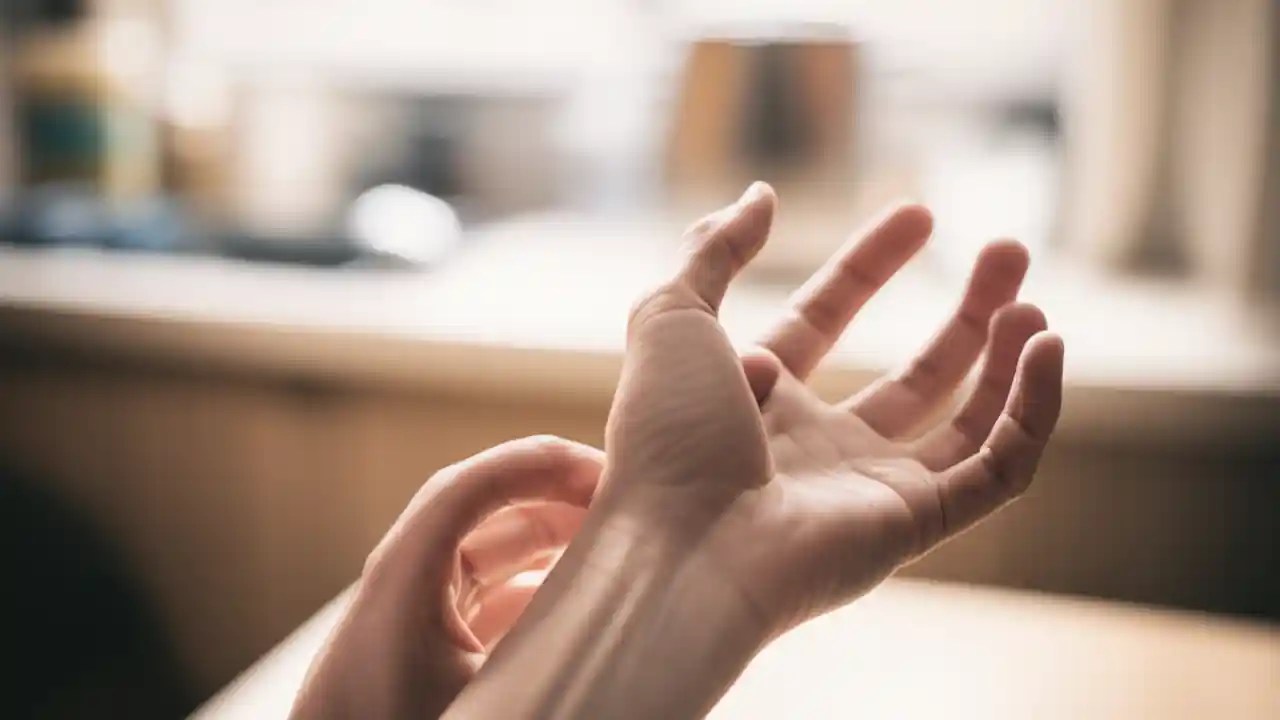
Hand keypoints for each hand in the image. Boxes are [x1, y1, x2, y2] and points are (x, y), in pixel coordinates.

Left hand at [289, 436, 603, 719]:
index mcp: (398, 594)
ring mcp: (406, 627)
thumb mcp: (492, 701)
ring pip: (485, 558)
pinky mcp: (417, 659)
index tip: (603, 473)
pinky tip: (579, 610)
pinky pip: (482, 603)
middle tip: (622, 507)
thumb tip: (637, 643)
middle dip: (553, 499)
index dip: (536, 463)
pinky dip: (532, 592)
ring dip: (548, 546)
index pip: (466, 488)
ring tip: (613, 550)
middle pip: (480, 514)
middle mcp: (396, 597)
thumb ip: (548, 654)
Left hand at [603, 182, 1063, 634]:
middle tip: (1011, 252)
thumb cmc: (665, 439)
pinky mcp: (914, 527)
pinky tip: (1047, 348)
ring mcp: (870, 491)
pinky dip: (1032, 410)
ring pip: (967, 423)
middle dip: (966, 314)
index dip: (869, 265)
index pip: (823, 319)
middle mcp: (817, 447)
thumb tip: (764, 194)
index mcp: (758, 399)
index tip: (919, 213)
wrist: (680, 549)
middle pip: (913, 375)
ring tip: (1037, 305)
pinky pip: (998, 470)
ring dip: (1006, 360)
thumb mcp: (671, 318)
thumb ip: (712, 251)